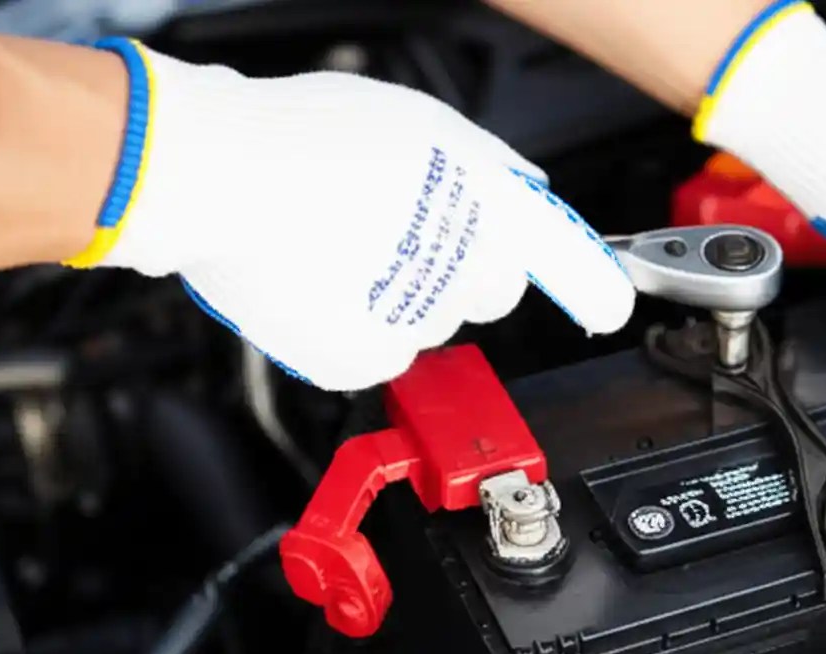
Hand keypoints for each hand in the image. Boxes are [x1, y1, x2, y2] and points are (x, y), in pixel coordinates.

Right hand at [71, 39, 633, 389]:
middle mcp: (466, 262)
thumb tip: (518, 193)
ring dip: (401, 295)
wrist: (214, 173)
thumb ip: (482, 166)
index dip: (595, 283)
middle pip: (492, 290)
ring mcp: (419, 317)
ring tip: (338, 249)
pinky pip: (380, 349)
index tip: (610, 304)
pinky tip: (321, 285)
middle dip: (463, 271)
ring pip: (429, 320)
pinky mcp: (369, 357)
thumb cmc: (301, 134)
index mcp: (486, 196)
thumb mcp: (417, 124)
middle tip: (402, 237)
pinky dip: (356, 327)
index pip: (566, 254)